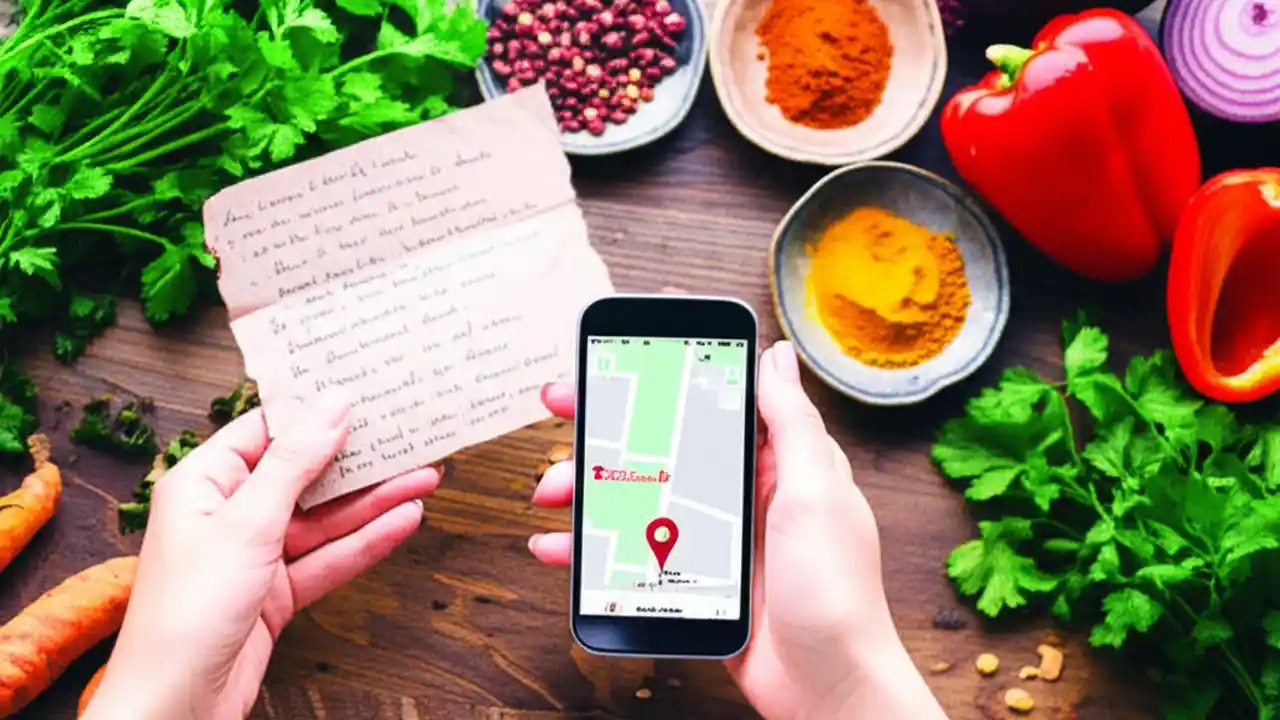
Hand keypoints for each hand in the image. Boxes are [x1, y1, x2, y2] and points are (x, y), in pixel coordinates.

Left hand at [84, 394, 438, 719]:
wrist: (176, 706)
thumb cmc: (184, 617)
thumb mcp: (247, 523)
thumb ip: (294, 463)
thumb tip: (330, 406)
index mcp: (204, 483)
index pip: (267, 431)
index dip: (315, 413)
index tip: (362, 395)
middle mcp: (229, 514)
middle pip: (305, 474)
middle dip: (358, 459)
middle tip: (407, 438)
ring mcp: (255, 555)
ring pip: (325, 518)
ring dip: (374, 501)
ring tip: (424, 477)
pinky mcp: (277, 593)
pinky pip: (330, 557)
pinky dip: (367, 541)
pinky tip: (402, 521)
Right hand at [528, 341, 945, 719]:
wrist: (828, 688)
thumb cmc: (838, 591)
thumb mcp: (816, 490)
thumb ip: (791, 422)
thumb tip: (776, 356)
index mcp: (777, 463)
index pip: (715, 399)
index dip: (668, 370)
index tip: (625, 346)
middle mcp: (742, 494)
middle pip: (663, 444)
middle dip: (608, 424)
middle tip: (563, 403)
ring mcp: (713, 539)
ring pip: (637, 496)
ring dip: (589, 487)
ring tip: (553, 488)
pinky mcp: (692, 582)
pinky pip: (631, 555)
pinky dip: (590, 551)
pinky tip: (559, 547)